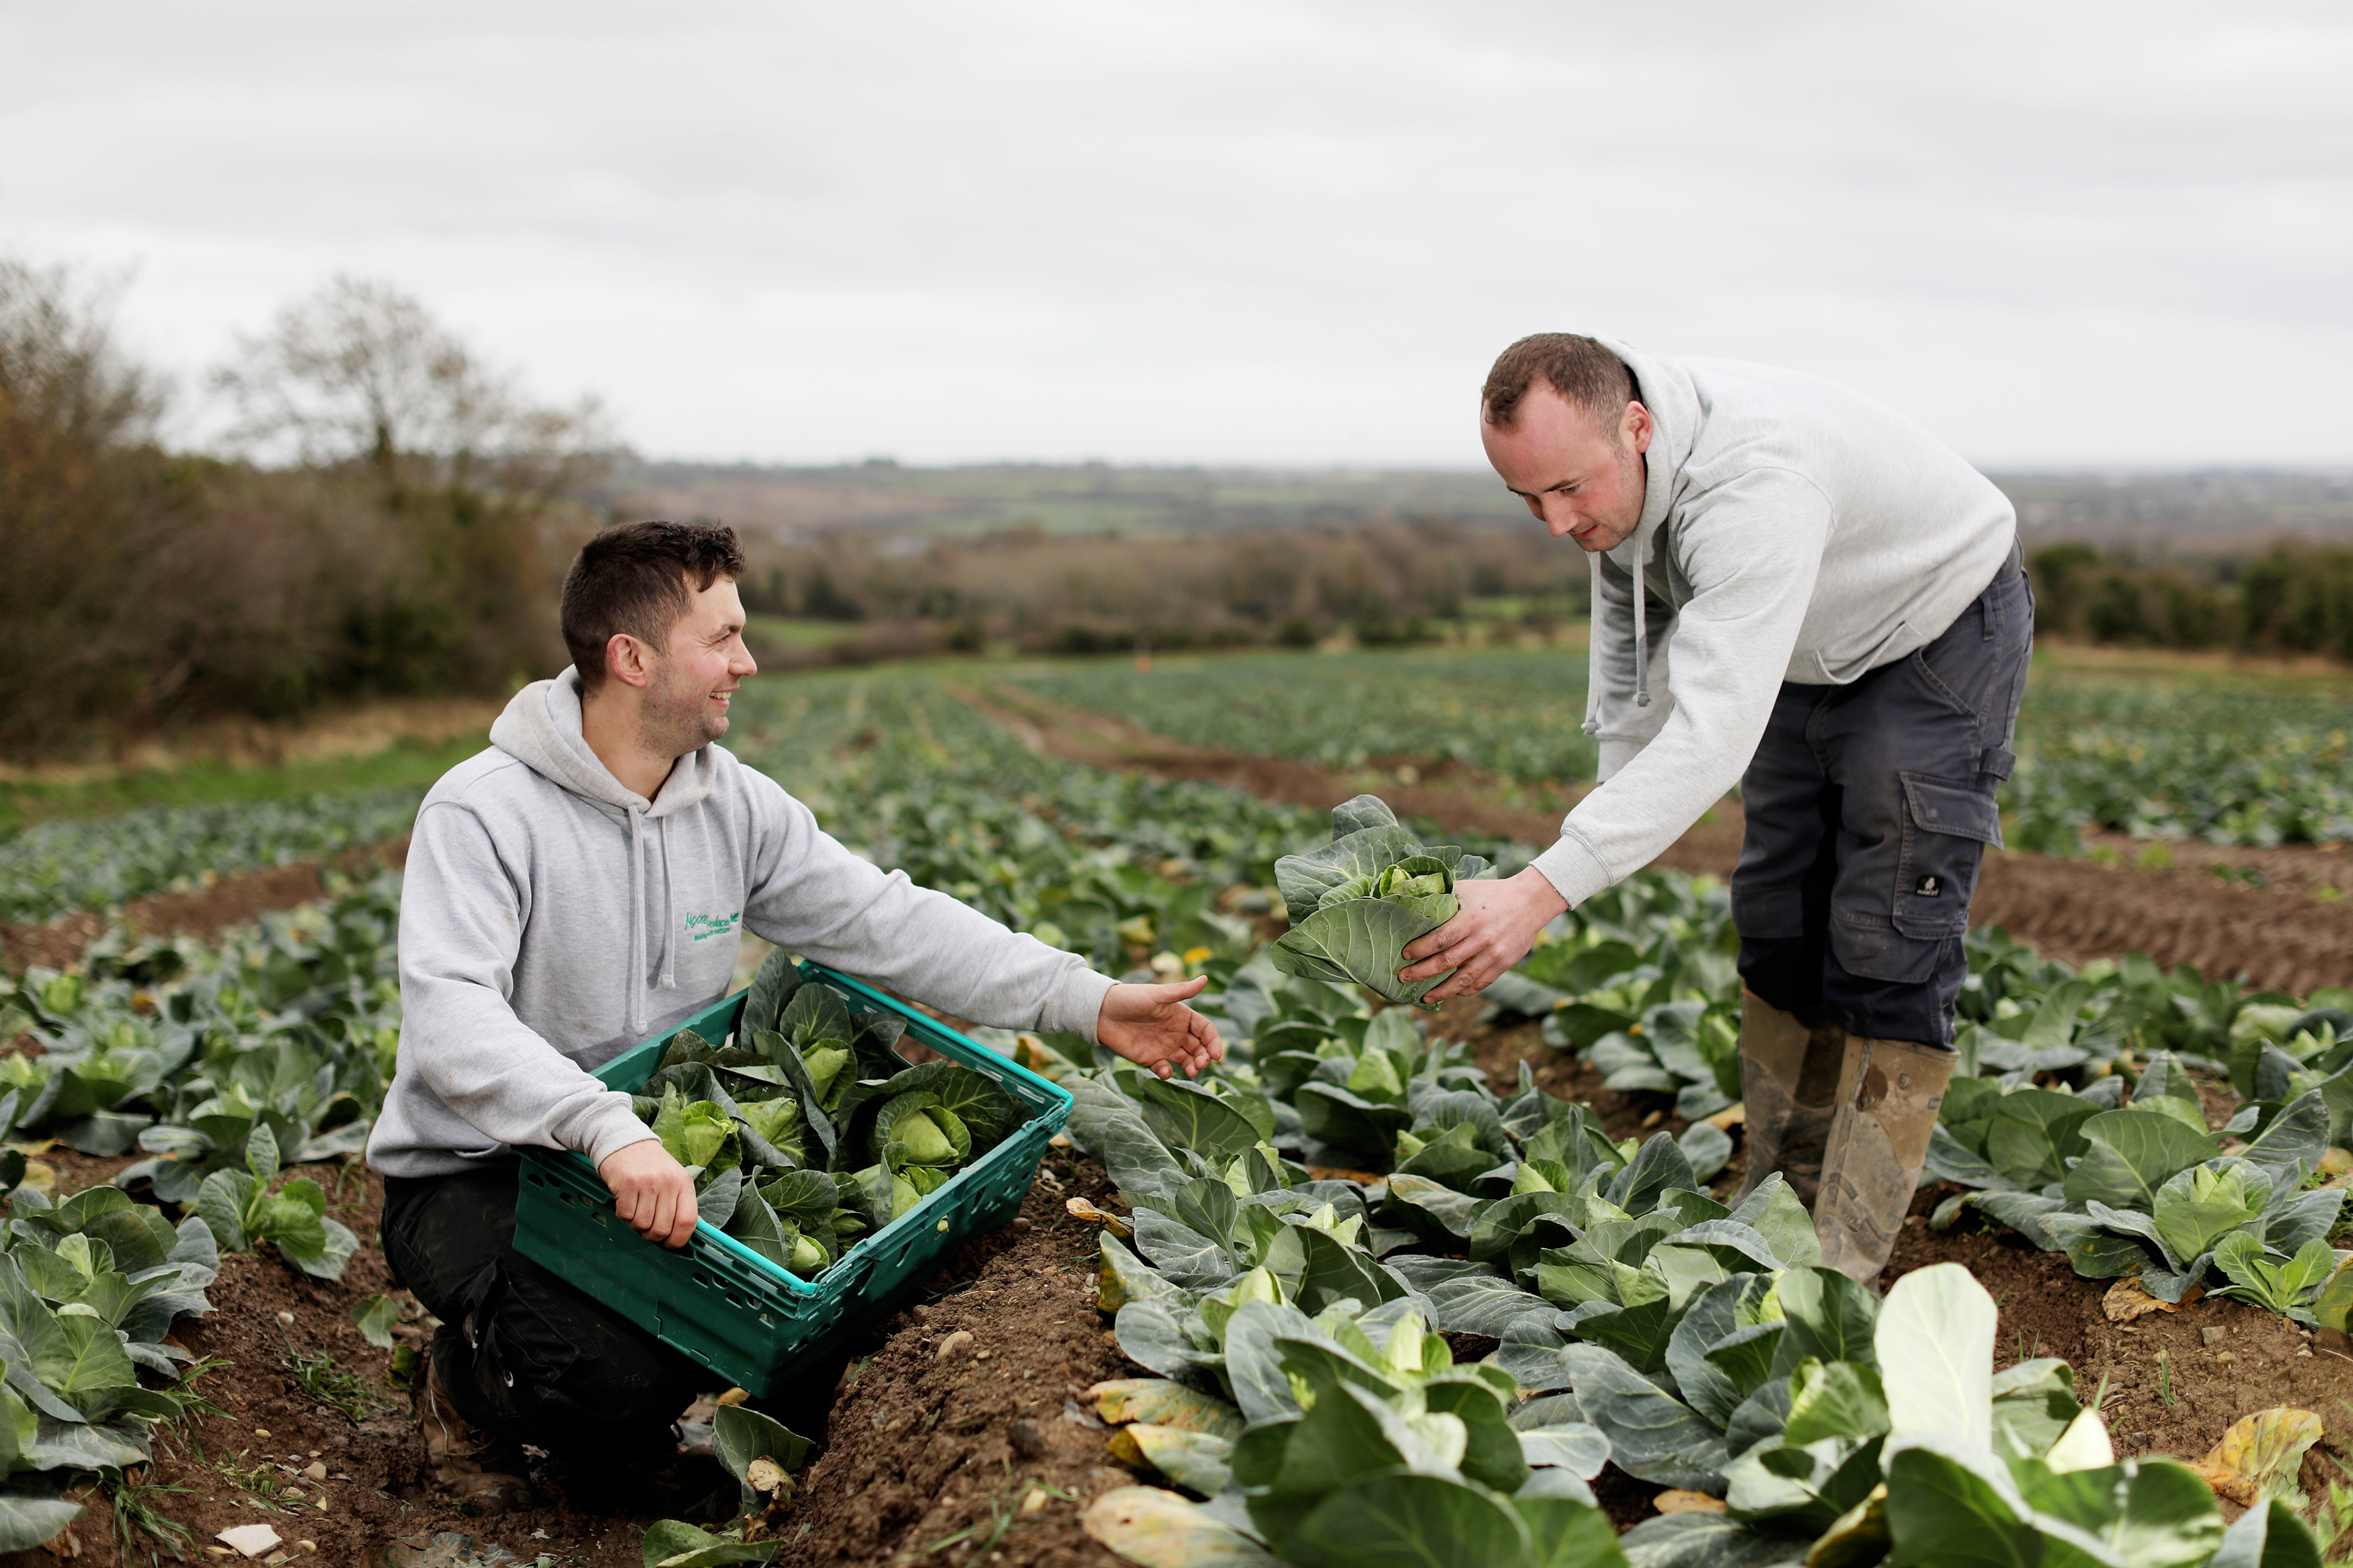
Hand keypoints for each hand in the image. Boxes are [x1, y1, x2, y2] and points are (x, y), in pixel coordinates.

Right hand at [599, 1139, 699, 1248]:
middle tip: (647, 1227)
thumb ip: (679, 1203)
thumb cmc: (651, 1166)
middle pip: (662, 1229)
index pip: (688, 1221)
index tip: (670, 1244)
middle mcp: (668, 1182)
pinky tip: (625, 1201)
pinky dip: (623, 1215)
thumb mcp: (673, 1178)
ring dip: (636, 1224)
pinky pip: (625, 1215)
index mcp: (684, 1183)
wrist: (626, 1141)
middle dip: (653, 1236)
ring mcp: (648, 1182)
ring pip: (642, 1225)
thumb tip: (680, 1236)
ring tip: (636, 1209)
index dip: (679, 1240)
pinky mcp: (627, 1183)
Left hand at [1098, 977, 1224, 1079]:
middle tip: (1201, 1065)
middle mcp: (1176, 1032)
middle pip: (1199, 1048)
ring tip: (1190, 1071)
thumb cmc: (1130, 998)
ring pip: (1186, 1060)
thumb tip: (1205, 979)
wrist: (1101, 1012)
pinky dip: (1167, 1073)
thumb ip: (1182, 991)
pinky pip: (1164, 1069)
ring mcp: (1163, 1046)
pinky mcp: (1149, 1058)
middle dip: (1204, 1057)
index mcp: (1181, 1016)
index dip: (1214, 1042)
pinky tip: (1164, 1070)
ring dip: (1192, 1067)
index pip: (1206, 1030)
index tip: (1216, 1055)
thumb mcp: (1157, 994)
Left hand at [1397, 868, 1569, 1003]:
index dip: (1420, 950)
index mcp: (1470, 919)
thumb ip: (1442, 895)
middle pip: (1447, 962)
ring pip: (1463, 979)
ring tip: (1425, 997)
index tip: (1405, 954)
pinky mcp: (1504, 964)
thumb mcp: (1467, 888)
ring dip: (1442, 991)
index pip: (1439, 939)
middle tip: (1404, 978)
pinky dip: (1465, 991)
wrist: (1532, 900)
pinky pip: (1481, 983)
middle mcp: (1482, 939)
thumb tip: (1412, 897)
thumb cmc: (1493, 893)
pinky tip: (1452, 993)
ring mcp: (1494, 954)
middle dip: (1421, 972)